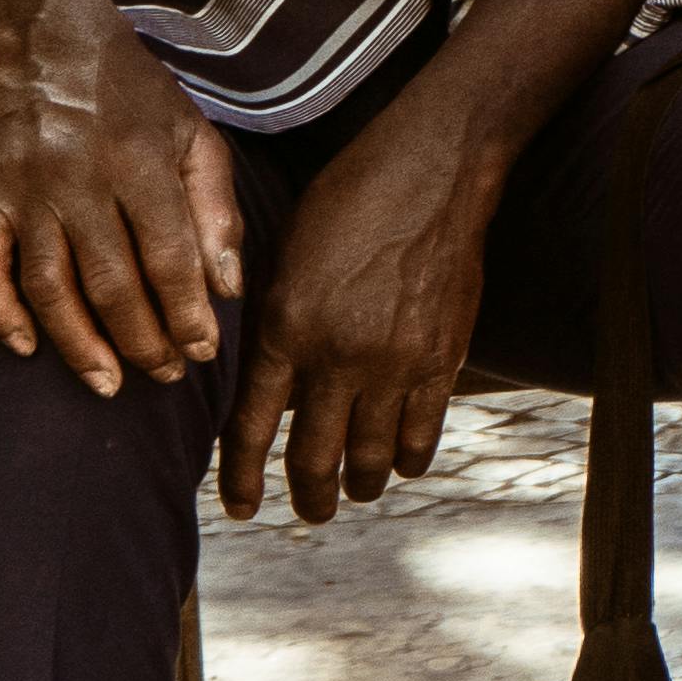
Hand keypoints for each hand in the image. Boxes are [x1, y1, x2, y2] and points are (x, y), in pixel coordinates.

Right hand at [0, 5, 247, 400]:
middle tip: (165, 376)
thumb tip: (226, 290)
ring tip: (110, 383)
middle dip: (143, 341)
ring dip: (80, 346)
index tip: (202, 353)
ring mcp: (25, 191)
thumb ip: (216, 210)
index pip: (168, 257)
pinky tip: (29, 349)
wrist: (51, 42)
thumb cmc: (136, 96)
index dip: (187, 313)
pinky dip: (2, 316)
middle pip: (110, 283)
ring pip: (50, 287)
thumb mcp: (195, 134)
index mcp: (140, 161)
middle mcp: (80, 179)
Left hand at [219, 115, 491, 523]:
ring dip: (358, 486)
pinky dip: (409, 459)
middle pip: (314, 459)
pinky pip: (422, 436)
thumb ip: (273, 322)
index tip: (240, 508)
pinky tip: (402, 462)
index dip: (241, 478)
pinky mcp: (441, 358)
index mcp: (285, 325)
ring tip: (355, 491)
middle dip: (307, 498)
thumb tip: (264, 385)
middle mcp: (336, 353)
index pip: (251, 427)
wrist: (433, 168)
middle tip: (307, 512)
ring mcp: (393, 361)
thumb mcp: (287, 253)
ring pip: (369, 459)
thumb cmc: (351, 197)